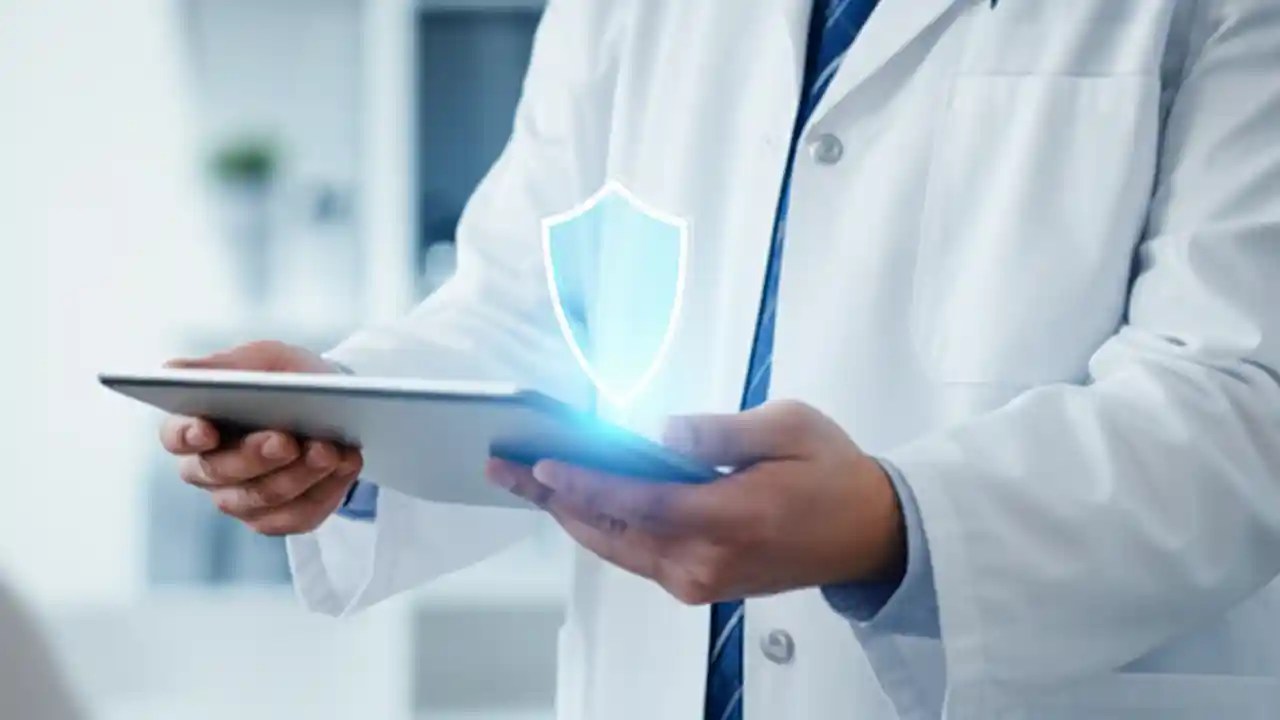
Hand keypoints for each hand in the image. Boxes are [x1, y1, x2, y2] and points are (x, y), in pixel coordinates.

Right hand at [158, 341, 363, 535]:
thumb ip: (223, 368)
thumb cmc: (288, 378)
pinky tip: (345, 463)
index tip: (207, 428)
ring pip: (262, 499)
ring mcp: (243, 500)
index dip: (187, 435)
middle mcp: (211, 471)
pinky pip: (298, 516)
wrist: (337, 404)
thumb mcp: (263, 361)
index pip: (176, 437)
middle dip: (256, 456)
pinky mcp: (280, 518)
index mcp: (196, 427)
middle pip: (221, 473)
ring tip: (328, 451)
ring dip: (298, 475)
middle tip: (286, 440)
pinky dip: (326, 490)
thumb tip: (170, 372)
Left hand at [486, 400, 903, 604]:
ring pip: (617, 548)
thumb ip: (719, 432)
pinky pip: (637, 555)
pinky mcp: (700, 584)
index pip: (638, 502)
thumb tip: (661, 432)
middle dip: (554, 499)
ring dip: (570, 514)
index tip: (541, 465)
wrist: (870, 535)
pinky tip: (578, 501)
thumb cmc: (834, 475)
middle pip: (611, 532)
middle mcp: (706, 560)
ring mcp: (700, 579)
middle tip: (506, 468)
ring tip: (527, 482)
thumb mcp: (788, 427)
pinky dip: (602, 527)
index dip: (585, 484)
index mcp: (730, 519)